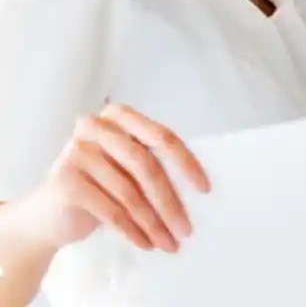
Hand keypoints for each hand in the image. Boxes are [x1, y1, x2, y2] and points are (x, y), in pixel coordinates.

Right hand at [19, 104, 209, 253]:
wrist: (47, 216)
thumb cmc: (99, 186)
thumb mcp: (126, 166)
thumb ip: (153, 161)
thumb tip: (197, 187)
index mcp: (118, 116)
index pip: (161, 136)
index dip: (186, 163)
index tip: (204, 189)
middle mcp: (95, 127)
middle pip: (145, 165)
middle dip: (170, 201)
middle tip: (186, 229)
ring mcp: (76, 152)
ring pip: (129, 192)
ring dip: (153, 223)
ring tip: (169, 243)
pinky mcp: (65, 181)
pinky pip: (110, 210)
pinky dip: (132, 230)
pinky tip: (146, 243)